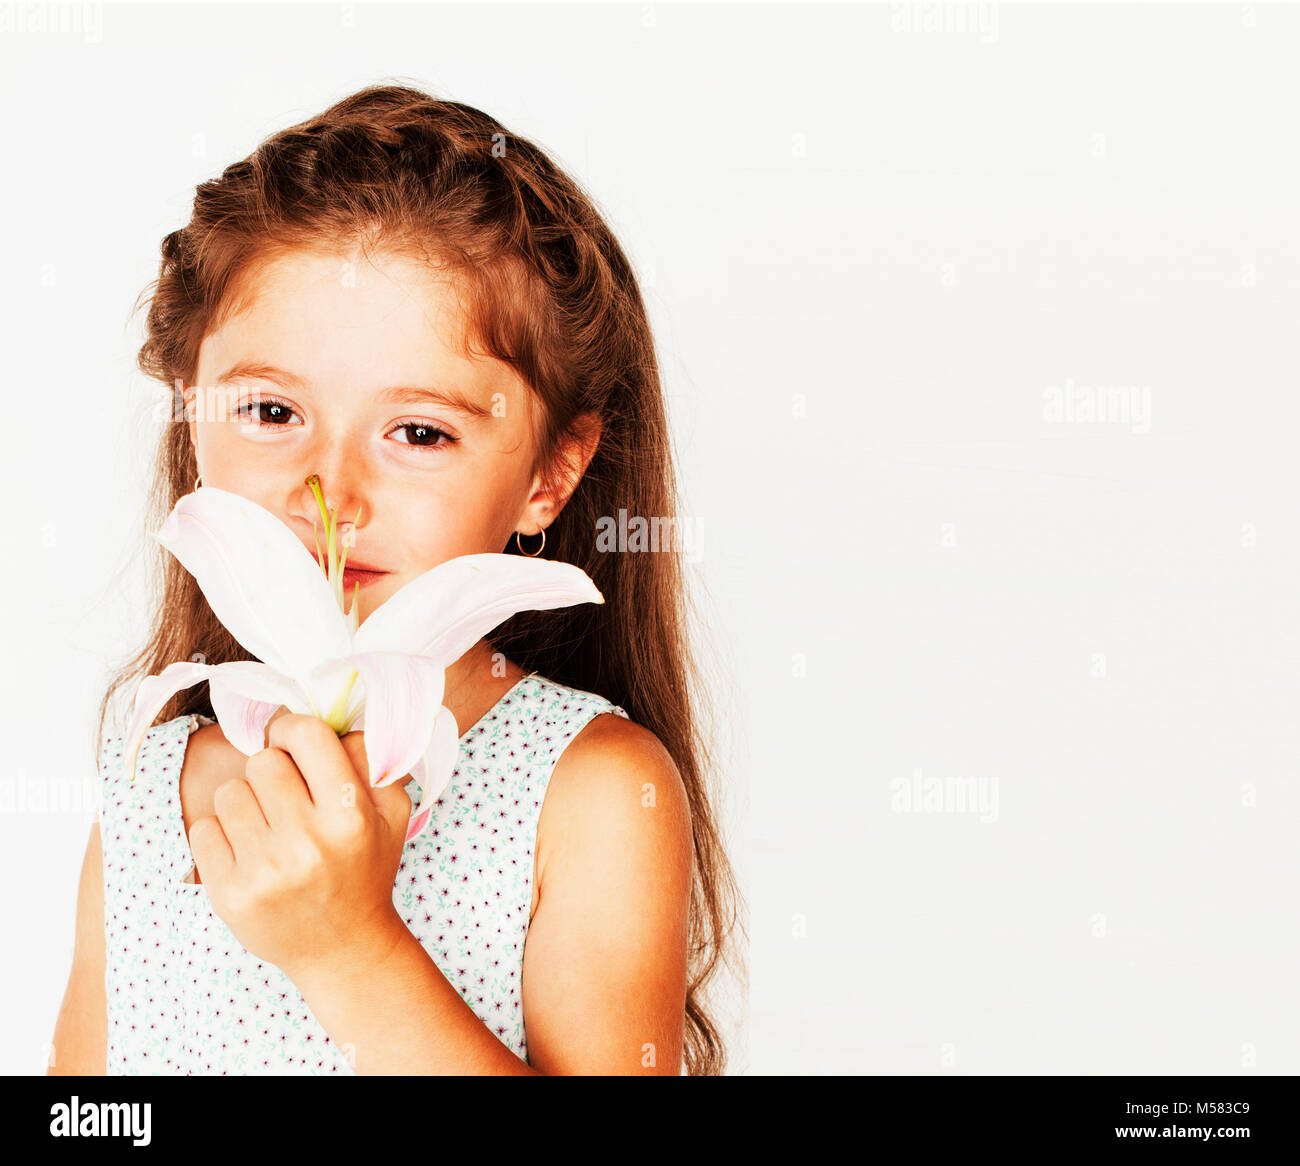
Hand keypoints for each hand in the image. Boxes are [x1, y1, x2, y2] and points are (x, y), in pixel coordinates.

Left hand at [188, 712, 414, 983]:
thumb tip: (337, 722)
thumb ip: (371, 761)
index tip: (291, 744)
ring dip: (245, 803)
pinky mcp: (230, 895)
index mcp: (351, 816)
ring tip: (266, 828)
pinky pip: (203, 830)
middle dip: (271, 772)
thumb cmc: (365, 870)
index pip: (306, 736)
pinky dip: (221, 835)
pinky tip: (247, 852)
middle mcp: (308, 843)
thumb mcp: (391, 814)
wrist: (343, 950)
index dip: (292, 730)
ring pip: (229, 793)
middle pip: (262, 762)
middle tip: (284, 796)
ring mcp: (265, 872)